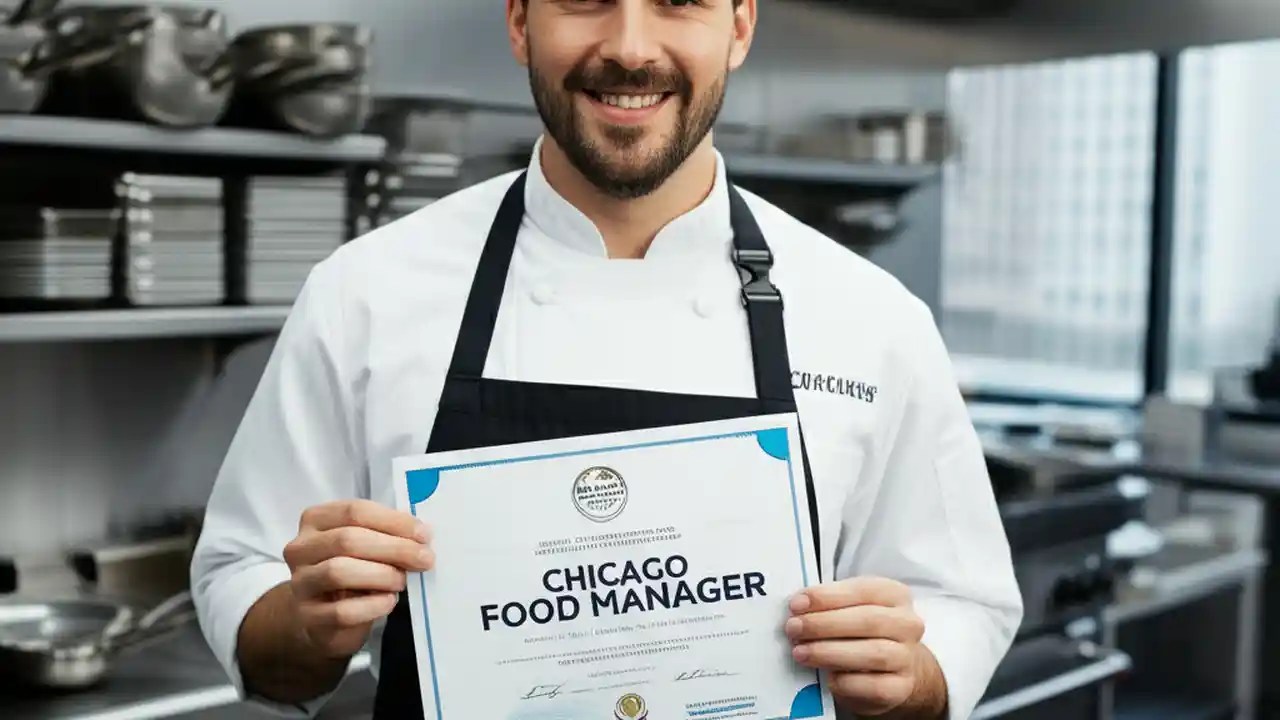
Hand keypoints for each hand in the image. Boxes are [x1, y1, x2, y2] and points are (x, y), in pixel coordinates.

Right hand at [283, 499, 433, 658]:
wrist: (320, 618)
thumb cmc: (350, 571)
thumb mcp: (364, 545)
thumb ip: (385, 534)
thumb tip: (421, 534)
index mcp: (316, 520)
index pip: (354, 511)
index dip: (394, 521)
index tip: (423, 535)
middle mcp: (301, 548)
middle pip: (348, 540)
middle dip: (394, 548)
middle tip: (424, 559)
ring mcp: (300, 583)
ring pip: (339, 572)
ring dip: (381, 575)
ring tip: (402, 581)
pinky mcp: (307, 617)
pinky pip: (342, 611)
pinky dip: (372, 606)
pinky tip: (388, 602)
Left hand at [785, 577, 946, 718]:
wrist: (894, 668)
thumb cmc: (864, 631)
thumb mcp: (850, 608)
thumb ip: (828, 604)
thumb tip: (798, 608)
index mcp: (895, 595)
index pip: (863, 590)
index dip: (827, 596)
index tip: (797, 604)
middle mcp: (907, 624)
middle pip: (867, 620)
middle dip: (824, 624)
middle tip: (794, 628)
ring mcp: (907, 657)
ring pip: (872, 653)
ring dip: (830, 652)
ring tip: (801, 652)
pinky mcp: (900, 687)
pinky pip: (872, 685)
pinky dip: (845, 681)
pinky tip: (825, 677)